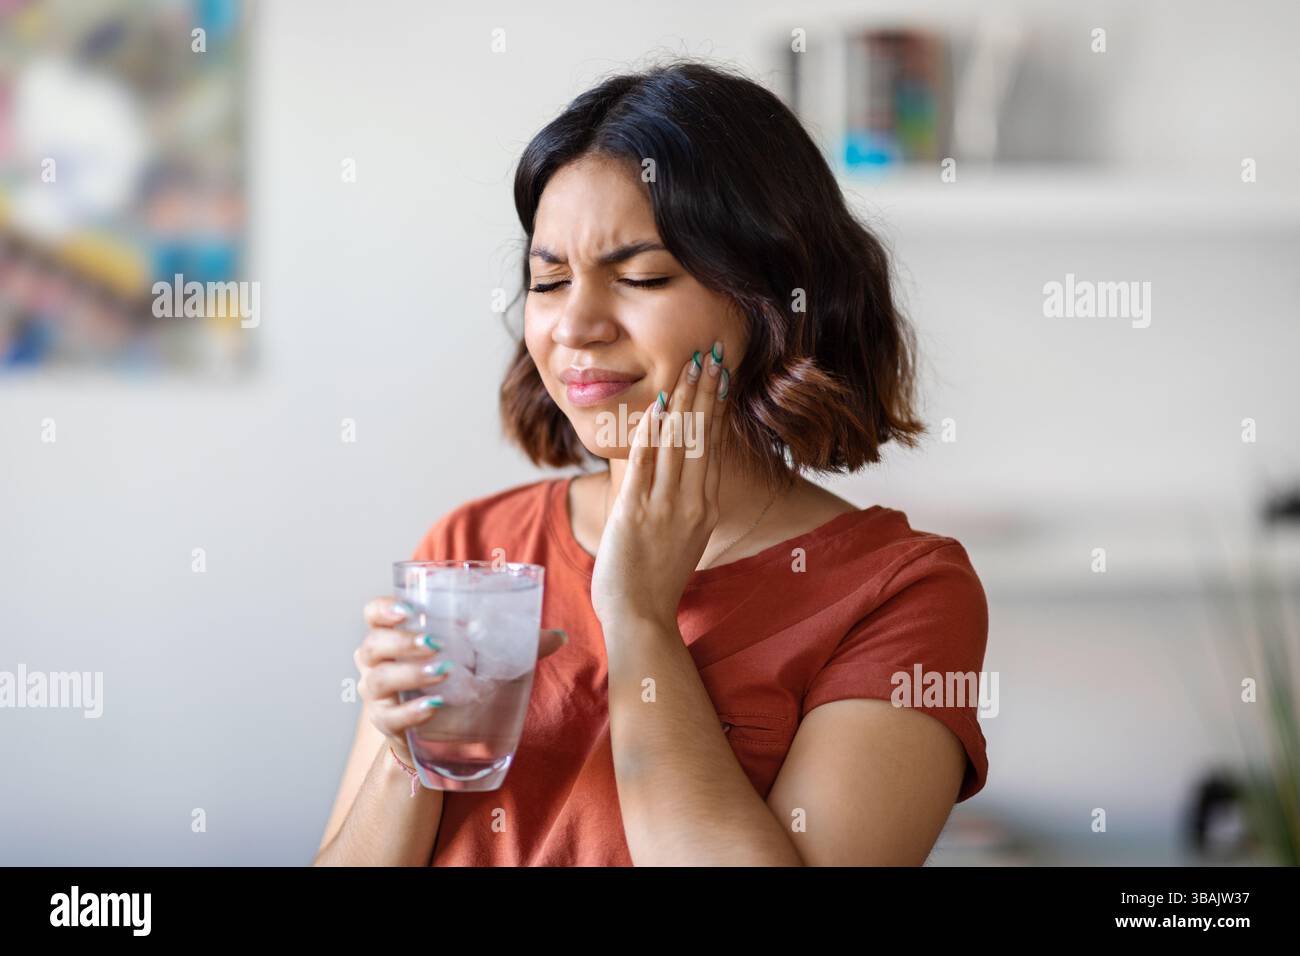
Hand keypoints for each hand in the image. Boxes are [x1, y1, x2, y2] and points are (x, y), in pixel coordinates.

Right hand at [354, 597, 568, 763]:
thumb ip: (514, 644)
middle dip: (402, 641)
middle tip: (436, 643)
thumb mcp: (479, 656)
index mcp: (395, 633)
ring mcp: (378, 695)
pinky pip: (391, 717)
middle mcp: (376, 662)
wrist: (438, 733)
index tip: (410, 609)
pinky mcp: (386, 724)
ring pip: (379, 680)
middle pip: (374, 645)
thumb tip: (560, 636)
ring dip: (410, 674)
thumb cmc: (456, 680)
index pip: (374, 613)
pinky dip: (411, 712)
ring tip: (443, 672)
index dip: (385, 609)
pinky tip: (434, 707)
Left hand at [591, 342, 727, 629]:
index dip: (716, 407)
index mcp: (704, 507)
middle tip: (710, 353)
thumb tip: (680, 474)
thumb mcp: (682, 538)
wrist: (640, 617)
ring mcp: (665, 507)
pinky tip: (658, 404)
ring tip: (689, 365)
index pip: (712, 446)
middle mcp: (692, 503)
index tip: (720, 375)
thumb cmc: (655, 581)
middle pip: (702, 435)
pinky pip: (646, 463)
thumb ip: (684, 504)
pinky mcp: (636, 512)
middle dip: (706, 390)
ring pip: (679, 442)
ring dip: (685, 399)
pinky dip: (653, 431)